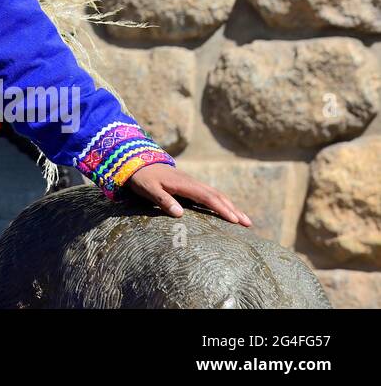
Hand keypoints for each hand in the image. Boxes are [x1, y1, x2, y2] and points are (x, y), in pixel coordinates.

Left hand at [125, 164, 251, 226]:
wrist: (137, 161)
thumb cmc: (142, 178)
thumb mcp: (148, 189)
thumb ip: (163, 200)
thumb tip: (180, 213)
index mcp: (184, 184)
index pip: (208, 198)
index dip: (222, 209)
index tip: (235, 220)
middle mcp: (192, 182)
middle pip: (218, 196)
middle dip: (234, 209)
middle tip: (248, 224)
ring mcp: (192, 183)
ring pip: (216, 194)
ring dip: (231, 206)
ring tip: (243, 219)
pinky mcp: (189, 185)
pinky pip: (210, 194)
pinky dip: (222, 202)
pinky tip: (226, 210)